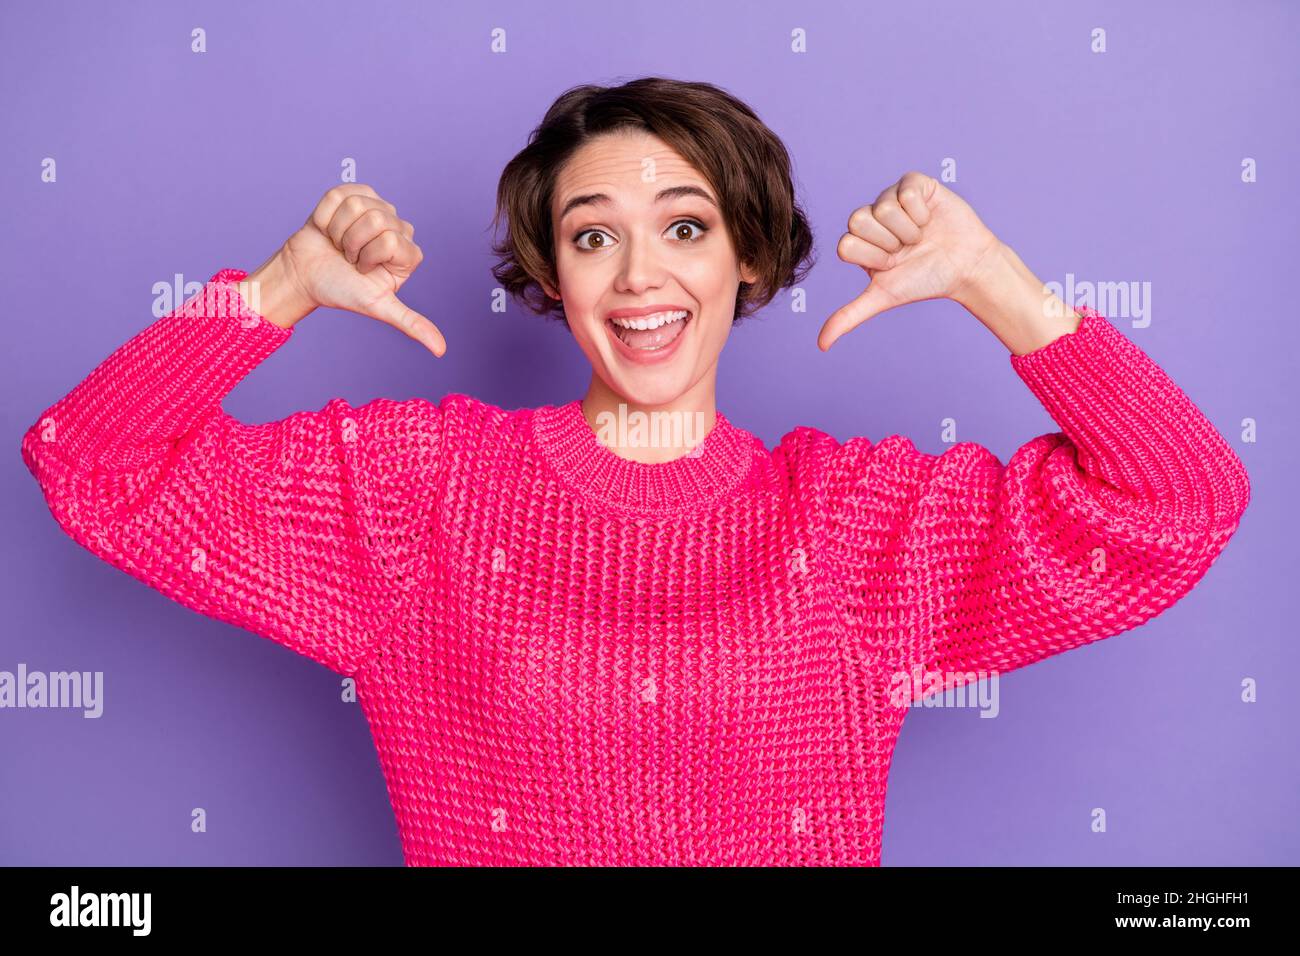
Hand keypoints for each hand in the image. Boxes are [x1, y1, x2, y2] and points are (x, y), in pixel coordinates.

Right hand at [244, 184, 445, 357]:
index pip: (389, 241)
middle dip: (352, 243)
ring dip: (339, 230)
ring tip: (339, 243)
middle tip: (348, 257)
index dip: (367, 257)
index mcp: (409, 253)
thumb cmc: (342, 290)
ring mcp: (377, 207)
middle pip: (376, 220)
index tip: (362, 269)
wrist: (306, 274)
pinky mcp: (354, 193)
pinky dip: (326, 216)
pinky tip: (330, 229)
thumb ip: (412, 323)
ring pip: (356, 205)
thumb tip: (441, 351)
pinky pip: (338, 195)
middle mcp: (398, 227)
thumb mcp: (378, 307)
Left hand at [817, 171, 1002, 350]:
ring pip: (883, 208)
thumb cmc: (925, 280)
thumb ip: (849, 315)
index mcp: (859, 241)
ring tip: (920, 236)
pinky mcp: (913, 183)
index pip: (845, 244)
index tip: (891, 264)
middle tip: (905, 249)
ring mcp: (891, 197)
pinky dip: (921, 212)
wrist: (966, 266)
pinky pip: (905, 192)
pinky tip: (930, 219)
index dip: (872, 257)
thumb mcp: (884, 297)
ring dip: (908, 230)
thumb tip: (821, 345)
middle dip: (887, 242)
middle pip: (857, 221)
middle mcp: (871, 217)